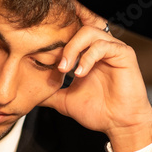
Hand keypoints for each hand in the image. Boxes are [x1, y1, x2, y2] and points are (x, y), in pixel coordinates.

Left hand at [39, 0, 151, 151]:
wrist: (119, 125)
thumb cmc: (97, 112)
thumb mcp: (65, 100)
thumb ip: (49, 92)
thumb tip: (28, 94)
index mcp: (87, 54)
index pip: (71, 33)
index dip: (57, 36)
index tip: (41, 49)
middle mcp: (100, 47)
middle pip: (78, 26)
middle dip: (63, 43)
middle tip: (57, 66)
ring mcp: (112, 49)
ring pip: (89, 32)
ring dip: (73, 48)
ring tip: (65, 68)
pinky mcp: (124, 54)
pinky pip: (103, 45)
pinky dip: (88, 57)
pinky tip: (80, 73)